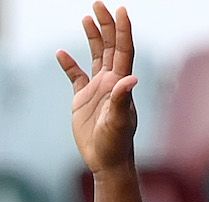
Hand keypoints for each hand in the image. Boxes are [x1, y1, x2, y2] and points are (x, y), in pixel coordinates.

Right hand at [57, 2, 137, 176]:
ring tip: (86, 17)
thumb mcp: (119, 122)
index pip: (123, 51)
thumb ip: (122, 99)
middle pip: (110, 48)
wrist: (107, 161)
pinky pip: (76, 76)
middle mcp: (111, 83)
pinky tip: (61, 54)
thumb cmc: (117, 144)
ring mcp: (98, 90)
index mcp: (121, 84)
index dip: (123, 31)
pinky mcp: (83, 99)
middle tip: (99, 4)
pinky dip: (69, 64)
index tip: (121, 10)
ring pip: (95, 57)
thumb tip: (131, 79)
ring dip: (92, 37)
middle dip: (107, 26)